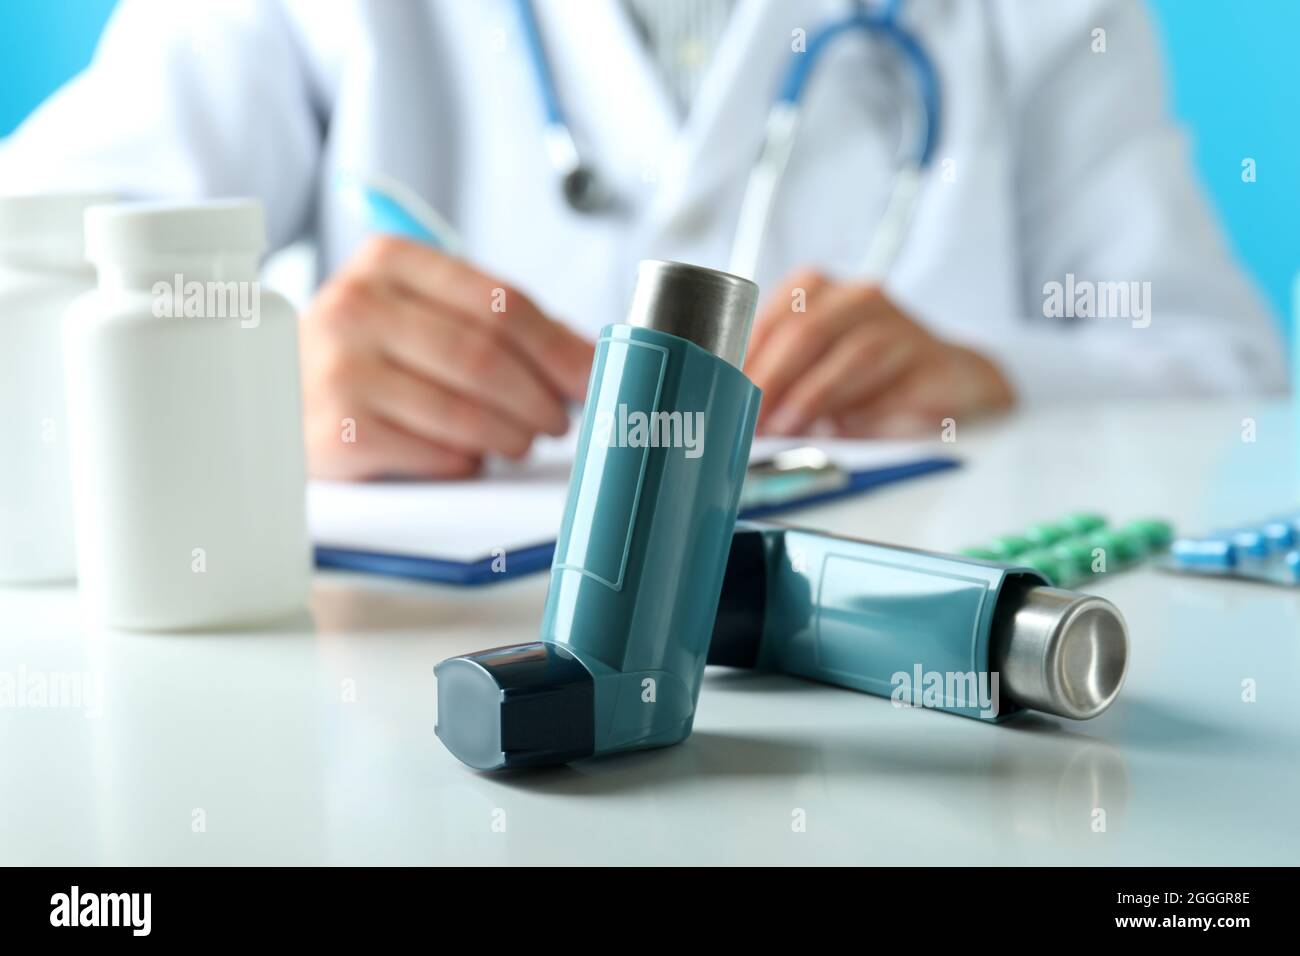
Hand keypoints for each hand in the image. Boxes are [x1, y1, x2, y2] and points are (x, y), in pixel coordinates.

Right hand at [300, 237, 593, 478]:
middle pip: (485, 356)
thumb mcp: (419, 311)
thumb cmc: (366, 352)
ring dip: (512, 435)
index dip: (560, 348)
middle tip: (558, 419)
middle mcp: (357, 306)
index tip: (592, 377)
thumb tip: (589, 361)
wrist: (267, 391)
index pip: (501, 302)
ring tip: (521, 441)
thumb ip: (498, 323)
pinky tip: (470, 457)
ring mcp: (340, 370)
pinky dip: (468, 461)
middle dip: (540, 397)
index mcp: (390, 261)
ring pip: (465, 411)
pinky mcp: (337, 433)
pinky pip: (435, 454)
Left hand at [745, 270, 1013, 437]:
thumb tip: (727, 411)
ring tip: (786, 427)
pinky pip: (891, 382)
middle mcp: (856, 297)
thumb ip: (772, 381)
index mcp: (816, 290)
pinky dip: (859, 408)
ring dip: (811, 397)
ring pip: (850, 353)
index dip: (746, 363)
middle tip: (751, 418)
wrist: (945, 379)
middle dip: (772, 381)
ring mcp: (897, 323)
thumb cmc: (865, 375)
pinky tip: (839, 427)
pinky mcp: (926, 357)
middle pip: (806, 332)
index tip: (725, 398)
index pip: (770, 320)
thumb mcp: (809, 371)